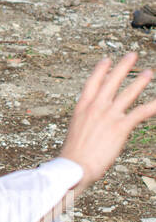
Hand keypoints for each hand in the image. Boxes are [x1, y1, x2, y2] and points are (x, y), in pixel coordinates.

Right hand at [59, 51, 155, 194]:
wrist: (75, 166)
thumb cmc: (73, 155)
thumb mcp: (76, 132)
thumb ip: (86, 123)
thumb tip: (92, 124)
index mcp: (82, 107)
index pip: (93, 82)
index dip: (101, 70)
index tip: (107, 59)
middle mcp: (96, 107)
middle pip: (112, 81)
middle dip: (123, 67)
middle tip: (132, 55)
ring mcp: (109, 115)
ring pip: (128, 94)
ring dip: (140, 82)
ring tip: (149, 72)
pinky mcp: (120, 127)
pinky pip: (140, 113)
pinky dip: (151, 107)